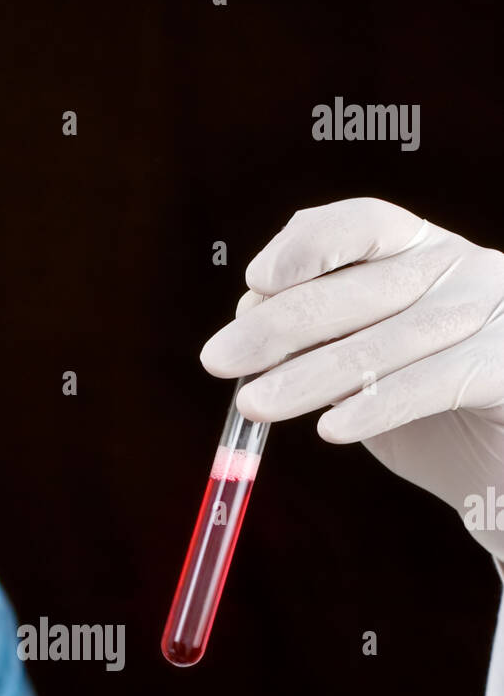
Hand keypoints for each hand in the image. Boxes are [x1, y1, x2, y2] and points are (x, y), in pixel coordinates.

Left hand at [199, 198, 503, 556]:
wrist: (503, 470)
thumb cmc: (433, 417)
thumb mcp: (368, 366)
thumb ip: (321, 338)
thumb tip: (249, 316)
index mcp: (423, 253)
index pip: (362, 225)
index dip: (306, 246)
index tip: (255, 283)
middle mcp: (459, 271)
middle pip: (357, 289)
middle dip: (278, 326)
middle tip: (219, 358)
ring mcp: (491, 315)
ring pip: (383, 343)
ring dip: (308, 376)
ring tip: (254, 405)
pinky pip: (431, 385)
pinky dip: (376, 405)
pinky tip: (332, 427)